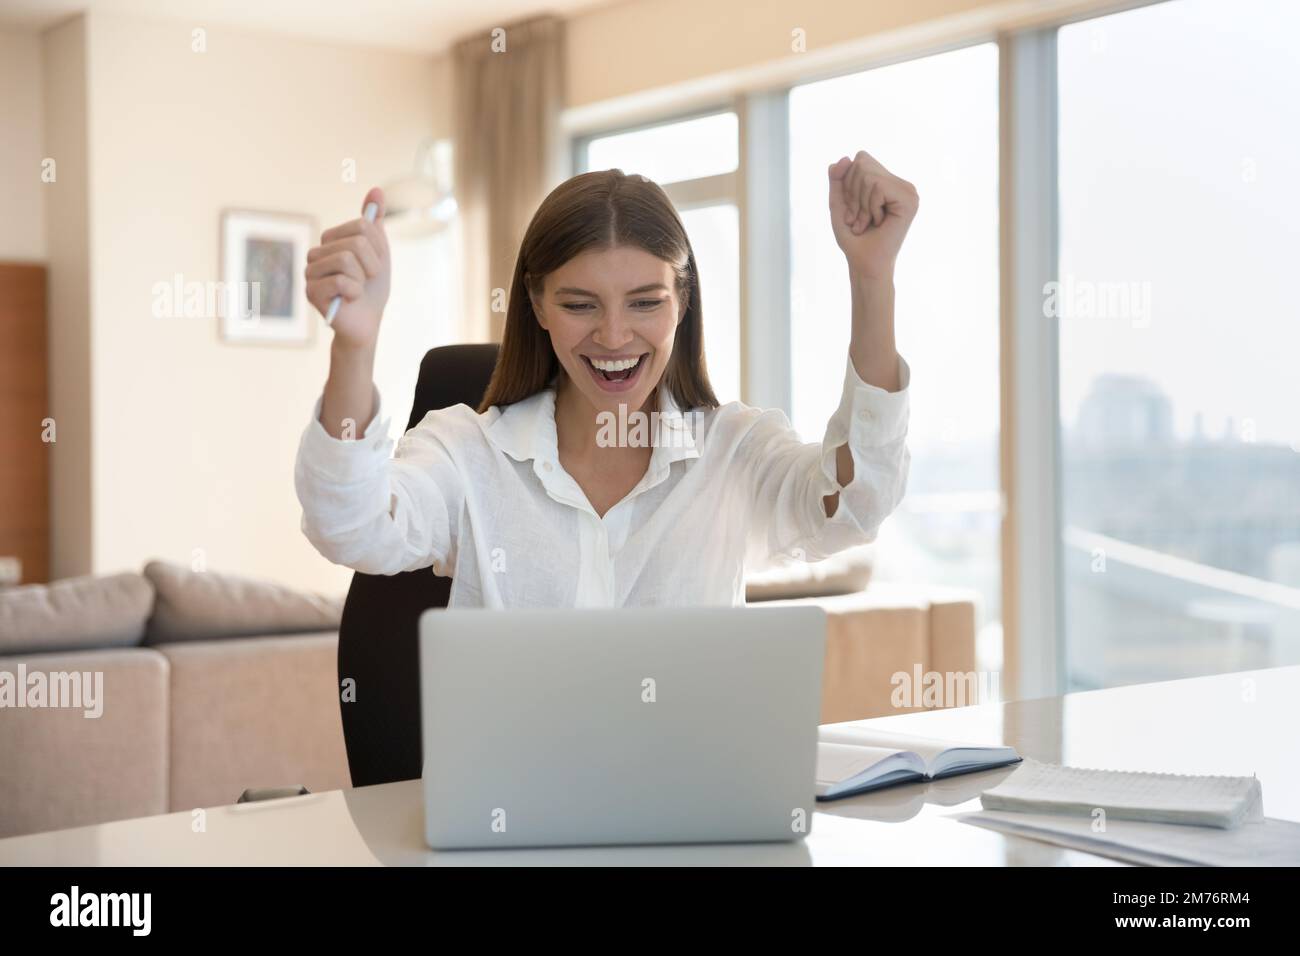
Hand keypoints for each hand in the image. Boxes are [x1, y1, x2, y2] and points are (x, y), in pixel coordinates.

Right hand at [305, 186, 390, 350]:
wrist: (367, 323)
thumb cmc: (372, 289)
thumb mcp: (380, 252)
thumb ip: (375, 221)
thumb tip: (376, 190)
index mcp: (331, 240)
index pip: (363, 226)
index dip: (378, 249)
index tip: (375, 265)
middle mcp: (316, 252)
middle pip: (357, 242)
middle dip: (372, 265)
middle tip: (365, 281)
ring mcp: (310, 272)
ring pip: (347, 260)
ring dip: (363, 280)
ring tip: (356, 290)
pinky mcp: (311, 292)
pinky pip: (342, 281)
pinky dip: (354, 293)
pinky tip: (348, 300)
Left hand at [828, 152, 918, 280]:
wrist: (864, 263)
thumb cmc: (853, 237)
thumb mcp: (839, 203)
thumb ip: (838, 179)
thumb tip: (845, 157)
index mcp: (888, 181)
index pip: (861, 158)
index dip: (848, 182)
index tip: (854, 208)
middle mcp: (901, 184)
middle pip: (863, 163)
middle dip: (853, 193)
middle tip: (860, 218)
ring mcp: (908, 191)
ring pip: (869, 176)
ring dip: (860, 204)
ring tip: (867, 222)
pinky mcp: (909, 200)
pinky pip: (877, 186)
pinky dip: (869, 207)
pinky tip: (878, 222)